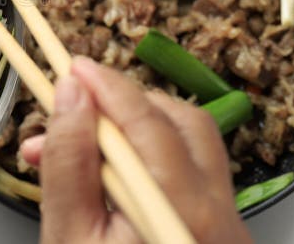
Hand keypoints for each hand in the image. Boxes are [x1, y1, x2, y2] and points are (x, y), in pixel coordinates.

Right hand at [21, 56, 251, 243]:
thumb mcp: (66, 234)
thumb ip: (68, 161)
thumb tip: (69, 95)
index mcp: (179, 217)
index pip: (146, 124)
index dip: (106, 86)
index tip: (70, 67)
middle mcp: (218, 216)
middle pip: (178, 124)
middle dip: (120, 103)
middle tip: (69, 105)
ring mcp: (228, 225)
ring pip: (189, 143)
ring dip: (134, 126)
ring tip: (81, 141)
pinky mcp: (221, 229)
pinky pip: (190, 173)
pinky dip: (147, 157)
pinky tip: (106, 173)